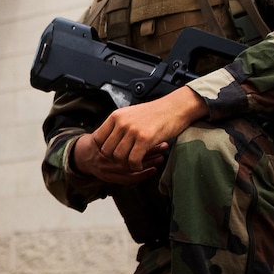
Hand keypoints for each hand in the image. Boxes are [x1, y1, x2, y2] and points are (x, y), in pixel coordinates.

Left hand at [73, 86, 206, 179]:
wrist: (176, 107)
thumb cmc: (156, 112)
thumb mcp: (131, 114)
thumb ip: (119, 124)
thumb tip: (109, 139)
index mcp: (116, 116)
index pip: (98, 138)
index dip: (103, 149)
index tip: (111, 153)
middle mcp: (122, 122)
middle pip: (107, 150)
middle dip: (114, 159)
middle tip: (124, 160)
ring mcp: (133, 130)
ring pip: (119, 157)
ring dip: (126, 164)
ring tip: (134, 163)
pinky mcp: (145, 139)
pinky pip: (133, 160)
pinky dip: (136, 166)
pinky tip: (140, 165)